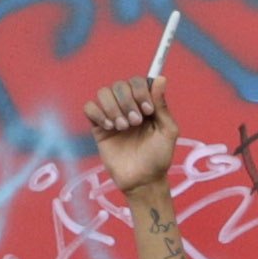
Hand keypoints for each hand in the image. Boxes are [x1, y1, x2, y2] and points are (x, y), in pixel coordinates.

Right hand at [86, 73, 180, 202]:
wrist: (142, 180)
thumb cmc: (158, 157)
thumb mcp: (167, 131)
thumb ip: (162, 105)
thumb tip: (161, 78)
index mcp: (146, 104)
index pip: (138, 82)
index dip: (140, 90)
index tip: (147, 110)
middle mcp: (128, 106)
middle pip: (119, 85)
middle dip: (127, 101)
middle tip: (135, 123)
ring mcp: (112, 115)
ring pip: (103, 92)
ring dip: (113, 107)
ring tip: (122, 127)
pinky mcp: (98, 127)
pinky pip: (89, 108)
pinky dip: (98, 113)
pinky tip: (109, 128)